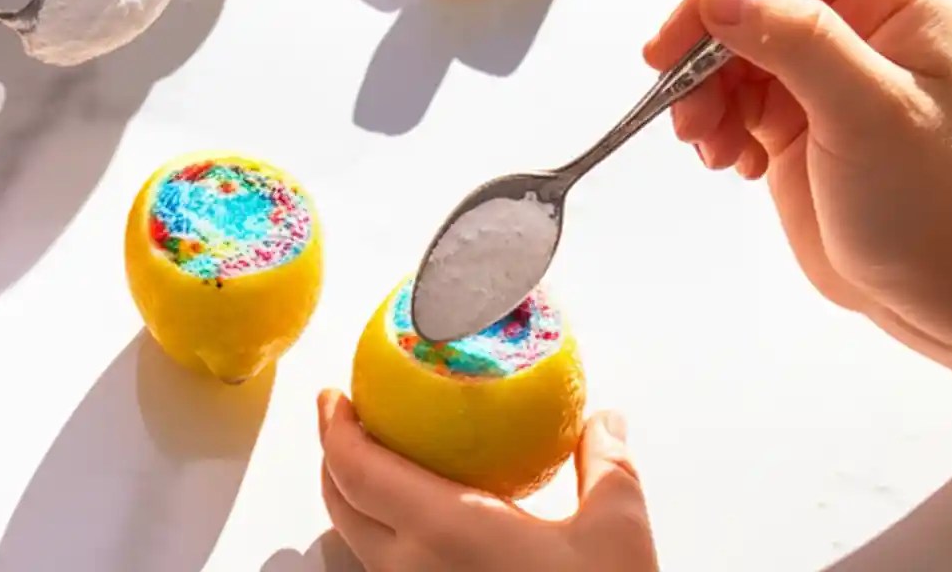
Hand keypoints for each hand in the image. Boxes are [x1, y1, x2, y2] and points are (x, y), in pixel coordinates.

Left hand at [317, 390, 657, 571]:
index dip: (335, 427)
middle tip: (351, 418)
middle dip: (336, 455)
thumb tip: (605, 422)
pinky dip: (382, 533)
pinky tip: (419, 521)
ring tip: (383, 462)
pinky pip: (385, 569)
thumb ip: (606, 464)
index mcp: (443, 528)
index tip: (335, 396)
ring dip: (356, 497)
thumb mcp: (617, 530)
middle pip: (340, 505)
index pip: (356, 468)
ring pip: (357, 542)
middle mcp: (411, 570)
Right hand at [645, 0, 951, 403]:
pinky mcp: (788, 115)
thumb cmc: (922, 203)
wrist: (926, 290)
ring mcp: (818, 71)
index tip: (685, 32)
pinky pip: (726, 95)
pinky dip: (713, 126)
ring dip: (702, 96)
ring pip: (727, 50)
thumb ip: (796, 43)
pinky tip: (732, 162)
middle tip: (683, 106)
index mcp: (894, 0)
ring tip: (712, 147)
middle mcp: (855, 24)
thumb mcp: (865, 113)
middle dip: (706, 52)